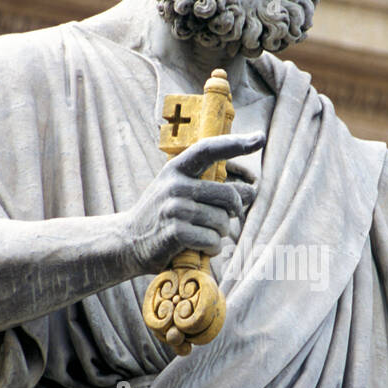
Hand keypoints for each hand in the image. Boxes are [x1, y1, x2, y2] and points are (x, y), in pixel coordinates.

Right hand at [120, 132, 265, 275]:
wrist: (128, 241)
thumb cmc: (163, 215)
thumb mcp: (176, 189)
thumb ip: (205, 183)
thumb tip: (251, 188)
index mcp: (177, 168)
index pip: (209, 149)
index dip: (235, 143)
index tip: (259, 138)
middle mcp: (175, 184)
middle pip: (229, 195)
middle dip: (236, 210)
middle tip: (229, 217)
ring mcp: (174, 208)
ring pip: (223, 221)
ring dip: (221, 233)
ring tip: (206, 234)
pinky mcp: (175, 232)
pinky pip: (213, 241)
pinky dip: (213, 248)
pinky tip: (201, 247)